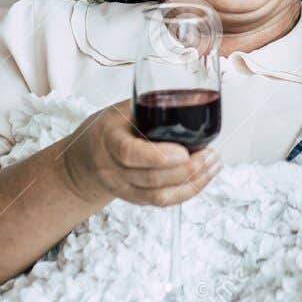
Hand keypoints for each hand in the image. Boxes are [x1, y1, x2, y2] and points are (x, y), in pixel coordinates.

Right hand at [61, 103, 221, 207]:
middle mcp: (112, 169)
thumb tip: (190, 98)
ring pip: (159, 196)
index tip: (184, 151)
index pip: (129, 153)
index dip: (158, 156)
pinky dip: (187, 192)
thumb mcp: (123, 110)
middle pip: (151, 178)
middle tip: (211, 155)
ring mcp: (123, 188)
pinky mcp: (135, 199)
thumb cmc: (111, 127)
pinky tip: (204, 178)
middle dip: (187, 169)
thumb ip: (149, 105)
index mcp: (109, 140)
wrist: (87, 158)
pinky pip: (162, 203)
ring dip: (193, 182)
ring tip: (214, 165)